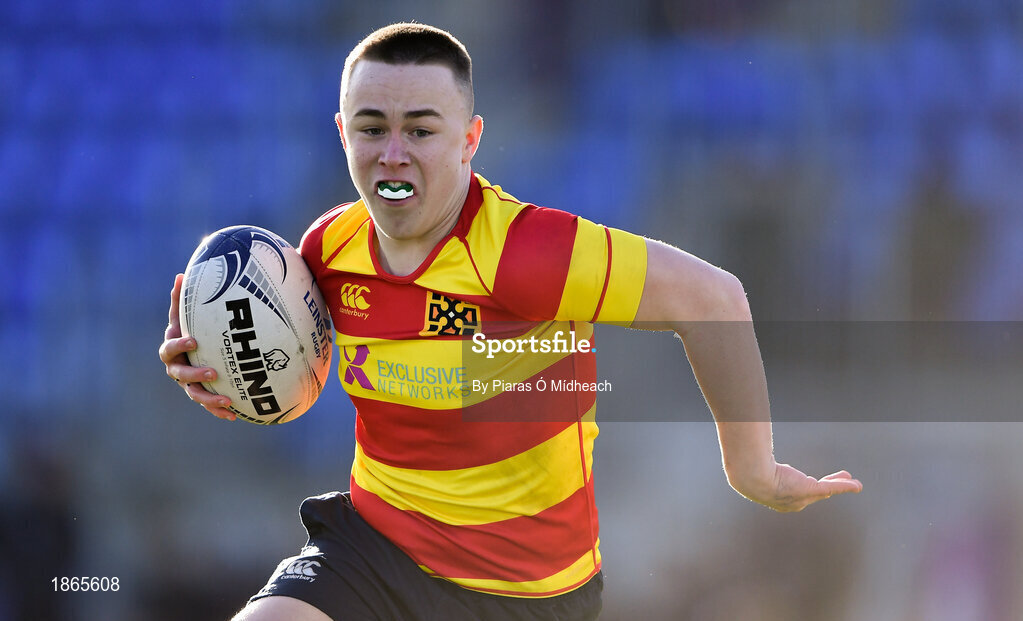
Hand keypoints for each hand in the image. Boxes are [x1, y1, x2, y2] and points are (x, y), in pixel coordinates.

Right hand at [158, 273, 235, 420]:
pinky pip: (209, 405)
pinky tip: (236, 415)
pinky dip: (220, 411)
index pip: (170, 347)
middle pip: (180, 375)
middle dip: (195, 376)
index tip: (194, 340)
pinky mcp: (201, 395)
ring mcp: (187, 384)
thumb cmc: (191, 327)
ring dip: (209, 399)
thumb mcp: (186, 314)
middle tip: (213, 373)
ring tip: (227, 401)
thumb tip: (180, 275)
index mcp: (172, 348)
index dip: (179, 344)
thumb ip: (182, 298)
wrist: (194, 349)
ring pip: (195, 395)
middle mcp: (176, 368)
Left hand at [748, 464, 862, 512]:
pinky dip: (844, 486)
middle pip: (816, 493)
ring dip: (840, 485)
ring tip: (854, 483)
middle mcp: (794, 502)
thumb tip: (748, 448)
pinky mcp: (811, 490)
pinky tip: (857, 486)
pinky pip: (832, 488)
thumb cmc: (749, 471)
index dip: (810, 485)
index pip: (799, 492)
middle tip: (841, 479)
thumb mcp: (757, 466)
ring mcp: (803, 498)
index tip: (814, 480)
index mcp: (782, 499)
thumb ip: (758, 459)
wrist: (753, 478)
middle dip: (830, 486)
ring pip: (826, 490)